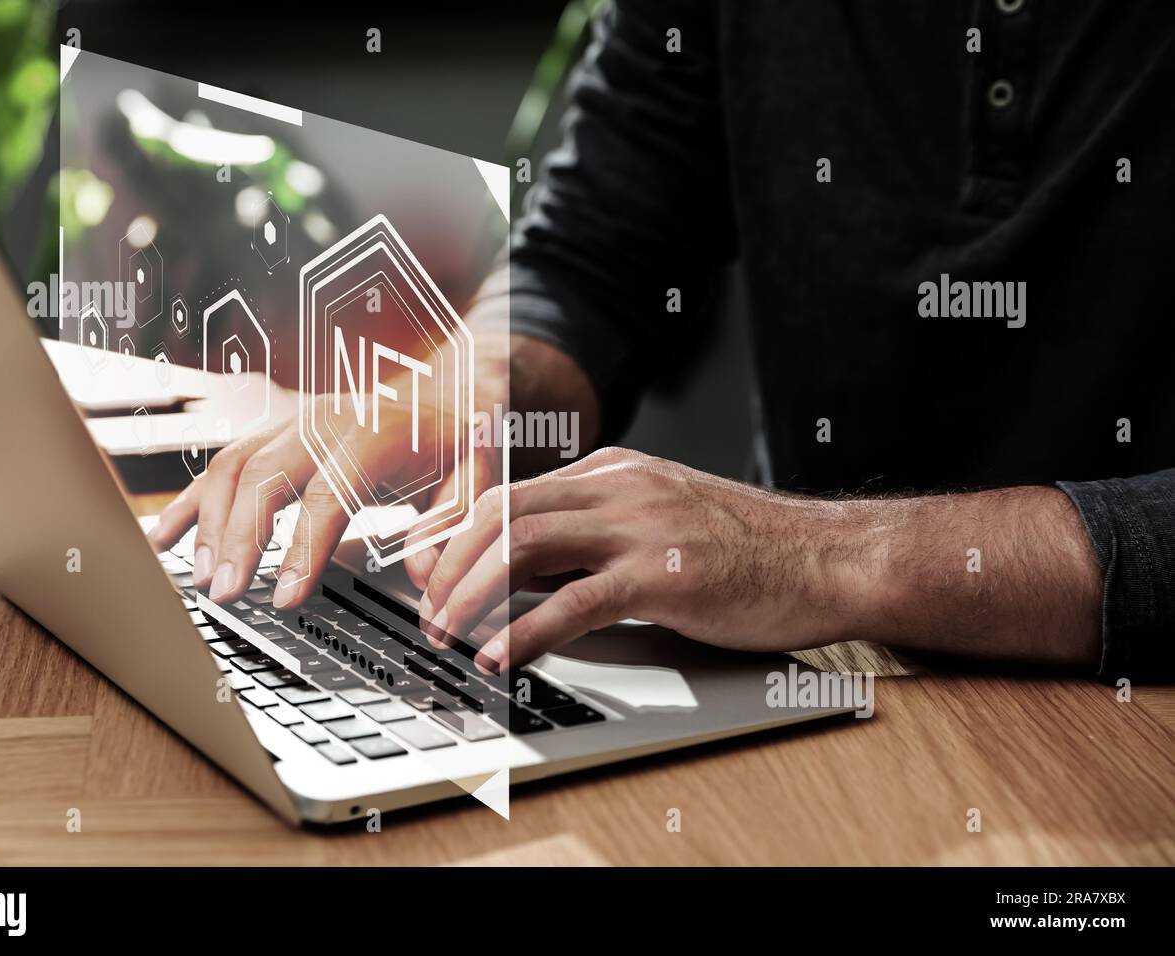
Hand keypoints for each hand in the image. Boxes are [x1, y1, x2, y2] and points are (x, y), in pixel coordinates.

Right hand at [147, 367, 501, 607]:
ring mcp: (291, 422)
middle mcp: (323, 422)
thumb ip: (452, 521)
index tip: (284, 597)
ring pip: (233, 467)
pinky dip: (190, 500)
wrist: (442, 384)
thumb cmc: (454, 436)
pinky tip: (164, 537)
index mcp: (373, 435)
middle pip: (265, 478)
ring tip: (201, 578)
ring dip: (210, 523)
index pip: (328, 495)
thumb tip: (423, 572)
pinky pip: (221, 462)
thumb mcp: (474, 474)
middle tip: (225, 593)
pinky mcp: (273, 431)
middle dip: (239, 538)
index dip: (303, 548)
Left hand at [418, 447, 872, 673]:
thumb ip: (594, 534)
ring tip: (447, 635)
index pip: (509, 494)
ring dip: (472, 596)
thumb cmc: (750, 548)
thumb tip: (525, 571)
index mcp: (612, 472)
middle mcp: (618, 487)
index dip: (456, 537)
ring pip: (523, 548)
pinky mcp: (664, 574)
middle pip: (502, 515)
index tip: (429, 576)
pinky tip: (499, 658)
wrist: (828, 557)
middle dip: (449, 567)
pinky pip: (572, 603)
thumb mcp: (659, 519)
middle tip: (429, 613)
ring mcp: (640, 526)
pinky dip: (522, 633)